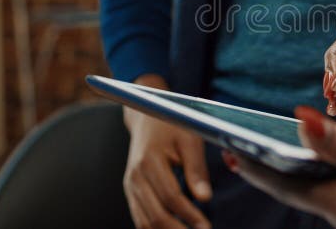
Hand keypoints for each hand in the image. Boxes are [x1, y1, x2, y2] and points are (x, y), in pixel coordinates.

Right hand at [123, 75, 211, 228]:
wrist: (146, 117)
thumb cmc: (171, 125)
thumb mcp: (189, 140)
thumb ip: (197, 169)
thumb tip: (205, 197)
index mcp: (149, 161)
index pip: (170, 197)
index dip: (189, 214)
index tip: (205, 226)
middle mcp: (135, 177)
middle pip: (155, 215)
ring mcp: (130, 186)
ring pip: (145, 221)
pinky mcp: (131, 192)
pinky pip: (141, 218)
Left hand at [226, 106, 335, 228]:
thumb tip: (298, 124)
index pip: (287, 184)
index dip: (255, 165)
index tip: (227, 148)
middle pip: (301, 192)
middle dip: (272, 168)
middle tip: (241, 146)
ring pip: (322, 195)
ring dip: (300, 172)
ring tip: (274, 148)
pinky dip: (327, 178)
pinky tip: (323, 161)